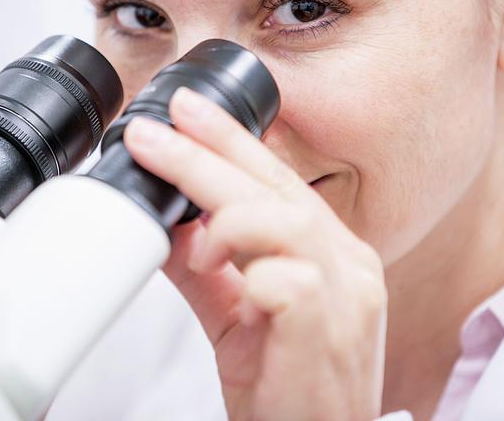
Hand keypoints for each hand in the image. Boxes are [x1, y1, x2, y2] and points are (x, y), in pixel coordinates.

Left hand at [123, 87, 386, 420]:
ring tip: (196, 244)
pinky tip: (228, 283)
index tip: (185, 113)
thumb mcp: (237, 319)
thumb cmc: (289, 389)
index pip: (277, 178)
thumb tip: (163, 226)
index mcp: (330, 253)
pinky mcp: (331, 329)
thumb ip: (205, 271)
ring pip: (284, 218)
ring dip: (225, 216)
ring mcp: (348, 294)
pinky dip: (248, 273)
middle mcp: (347, 264)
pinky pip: (290, 280)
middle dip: (209, 151)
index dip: (230, 140)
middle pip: (276, 186)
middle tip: (155, 134)